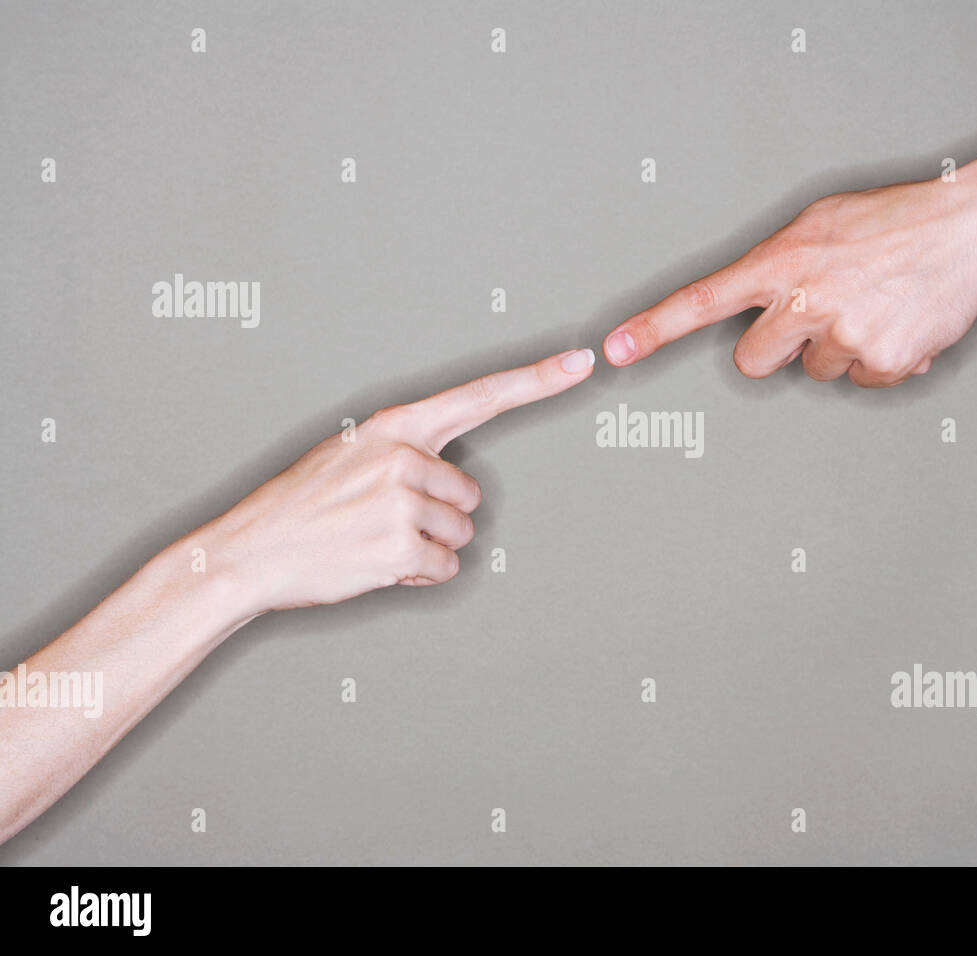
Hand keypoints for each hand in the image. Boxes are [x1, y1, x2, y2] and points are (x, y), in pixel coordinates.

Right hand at [191, 348, 595, 614]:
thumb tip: (448, 471)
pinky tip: (376, 563)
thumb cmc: (300, 506)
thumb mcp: (348, 453)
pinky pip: (443, 568)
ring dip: (426, 548)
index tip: (582, 363)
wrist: (250, 551)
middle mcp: (405, 457)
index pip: (482, 396)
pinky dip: (417, 575)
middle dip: (438, 516)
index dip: (538, 379)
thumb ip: (403, 451)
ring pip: (460, 535)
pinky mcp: (401, 546)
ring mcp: (404, 501)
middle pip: (471, 496)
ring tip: (372, 540)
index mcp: (396, 426)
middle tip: (382, 520)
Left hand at [603, 181, 976, 386]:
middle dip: (774, 349)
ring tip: (874, 304)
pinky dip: (879, 360)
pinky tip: (900, 322)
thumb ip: (782, 262)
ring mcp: (843, 335)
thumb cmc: (895, 220)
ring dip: (837, 348)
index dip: (655, 330)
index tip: (616, 352)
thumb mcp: (823, 222)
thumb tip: (763, 301)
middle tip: (811, 317)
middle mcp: (805, 301)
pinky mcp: (883, 362)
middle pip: (752, 362)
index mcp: (783, 262)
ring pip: (814, 371)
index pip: (702, 301)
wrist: (970, 228)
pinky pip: (862, 380)